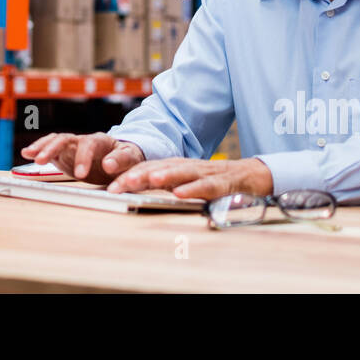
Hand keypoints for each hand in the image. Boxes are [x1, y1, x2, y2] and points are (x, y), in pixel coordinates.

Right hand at [20, 132, 144, 183]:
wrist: (121, 158)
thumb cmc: (127, 156)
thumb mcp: (131, 158)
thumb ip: (120, 160)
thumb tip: (108, 165)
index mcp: (100, 140)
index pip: (88, 144)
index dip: (83, 157)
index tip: (80, 174)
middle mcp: (83, 140)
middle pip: (65, 139)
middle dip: (52, 149)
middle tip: (41, 161)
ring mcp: (72, 146)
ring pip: (55, 141)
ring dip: (42, 147)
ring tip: (29, 154)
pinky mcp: (65, 154)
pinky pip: (50, 149)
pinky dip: (39, 150)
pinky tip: (27, 154)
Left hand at [106, 157, 273, 198]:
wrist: (250, 175)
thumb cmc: (211, 181)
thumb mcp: (183, 183)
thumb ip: (162, 185)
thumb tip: (133, 192)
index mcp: (173, 168)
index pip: (146, 171)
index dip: (127, 178)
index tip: (108, 188)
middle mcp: (185, 167)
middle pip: (158, 169)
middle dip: (137, 176)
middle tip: (118, 185)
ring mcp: (204, 173)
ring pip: (180, 173)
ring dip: (163, 176)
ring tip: (148, 180)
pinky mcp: (222, 182)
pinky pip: (206, 186)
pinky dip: (194, 189)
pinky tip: (181, 193)